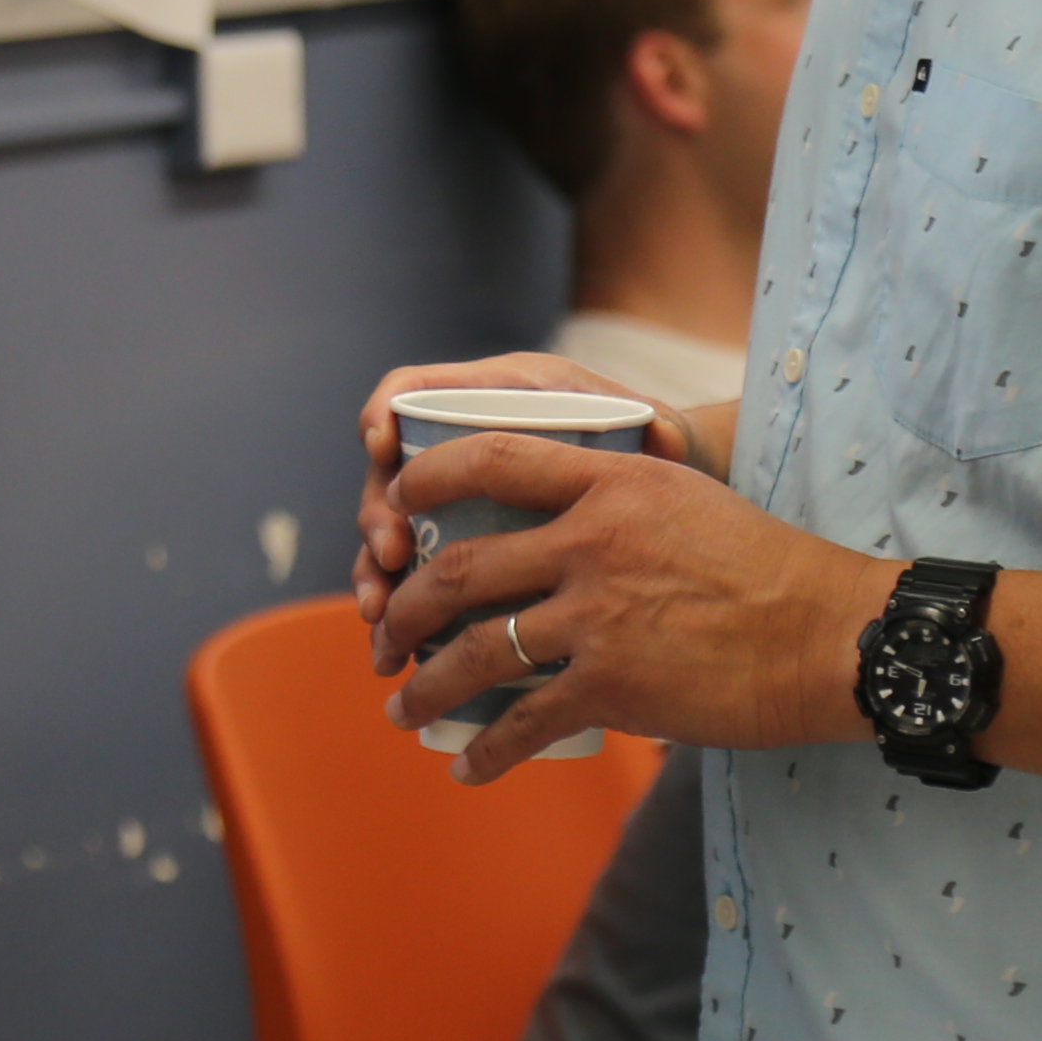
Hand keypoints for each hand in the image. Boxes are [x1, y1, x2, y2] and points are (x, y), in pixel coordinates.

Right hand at [348, 352, 716, 616]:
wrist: (661, 493)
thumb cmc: (648, 452)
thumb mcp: (653, 435)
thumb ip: (661, 432)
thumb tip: (666, 440)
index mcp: (494, 401)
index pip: (418, 389)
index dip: (385, 411)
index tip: (382, 447)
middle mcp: (460, 450)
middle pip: (390, 473)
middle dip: (377, 516)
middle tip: (390, 555)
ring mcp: (453, 505)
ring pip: (390, 533)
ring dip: (375, 575)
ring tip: (381, 619)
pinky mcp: (457, 554)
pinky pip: (412, 580)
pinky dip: (399, 613)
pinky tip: (397, 651)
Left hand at [366, 433, 868, 777]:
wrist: (828, 636)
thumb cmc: (768, 570)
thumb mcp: (688, 500)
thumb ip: (617, 504)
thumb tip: (556, 532)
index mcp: (614, 481)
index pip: (496, 456)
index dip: (431, 477)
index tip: (399, 499)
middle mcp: (593, 541)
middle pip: (462, 566)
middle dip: (406, 606)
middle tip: (385, 631)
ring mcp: (597, 615)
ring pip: (474, 650)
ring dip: (427, 686)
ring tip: (403, 705)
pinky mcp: (612, 684)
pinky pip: (522, 720)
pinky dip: (485, 748)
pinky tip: (467, 764)